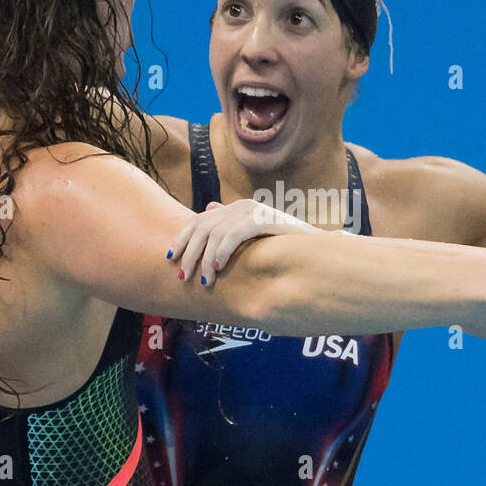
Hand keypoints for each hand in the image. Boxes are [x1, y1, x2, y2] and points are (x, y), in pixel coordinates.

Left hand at [166, 199, 321, 285]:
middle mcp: (241, 206)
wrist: (315, 246)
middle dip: (189, 254)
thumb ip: (230, 224)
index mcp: (235, 208)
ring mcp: (252, 210)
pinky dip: (222, 252)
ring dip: (206, 260)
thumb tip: (207, 209)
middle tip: (183, 276)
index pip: (199, 220)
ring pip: (215, 235)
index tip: (170, 257)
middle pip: (202, 228)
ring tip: (205, 280)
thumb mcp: (252, 236)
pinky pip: (233, 236)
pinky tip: (219, 268)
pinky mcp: (262, 219)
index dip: (182, 238)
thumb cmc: (283, 246)